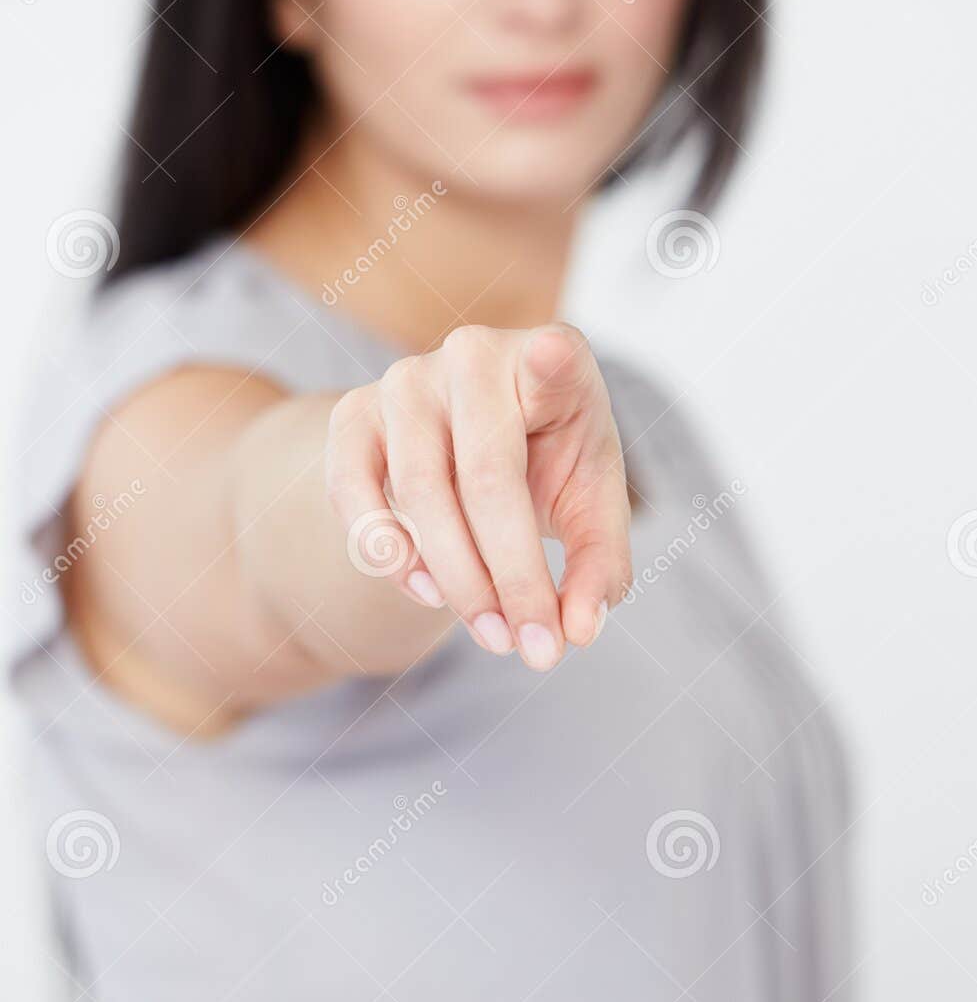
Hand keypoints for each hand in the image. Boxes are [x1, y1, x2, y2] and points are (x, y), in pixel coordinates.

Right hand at [325, 323, 633, 670]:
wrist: (469, 444)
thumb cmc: (549, 467)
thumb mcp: (591, 508)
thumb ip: (600, 566)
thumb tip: (576, 632)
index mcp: (556, 358)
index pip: (556, 356)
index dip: (551, 361)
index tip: (552, 355)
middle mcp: (475, 353)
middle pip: (488, 474)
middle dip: (512, 575)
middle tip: (534, 648)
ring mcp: (407, 378)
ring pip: (420, 491)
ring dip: (458, 580)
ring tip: (494, 635)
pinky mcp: (353, 411)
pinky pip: (352, 490)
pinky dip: (388, 552)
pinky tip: (429, 593)